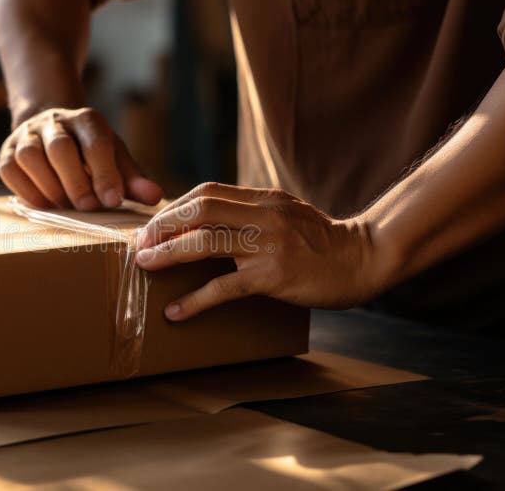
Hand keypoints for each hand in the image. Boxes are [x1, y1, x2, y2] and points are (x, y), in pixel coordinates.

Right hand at [0, 107, 162, 209]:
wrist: (52, 131)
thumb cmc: (90, 152)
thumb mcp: (115, 158)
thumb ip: (133, 178)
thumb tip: (154, 197)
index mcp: (86, 120)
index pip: (96, 142)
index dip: (105, 173)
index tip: (113, 201)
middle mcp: (54, 122)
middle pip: (60, 148)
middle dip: (75, 182)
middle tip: (88, 208)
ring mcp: (26, 135)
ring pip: (30, 157)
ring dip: (50, 188)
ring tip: (67, 207)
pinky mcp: (7, 152)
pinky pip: (10, 171)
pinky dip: (28, 192)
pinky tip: (46, 205)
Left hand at [135, 182, 384, 319]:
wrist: (363, 258)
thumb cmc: (320, 241)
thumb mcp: (285, 213)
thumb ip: (251, 212)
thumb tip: (206, 223)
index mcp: (262, 198)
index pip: (206, 192)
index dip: (174, 208)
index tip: (153, 225)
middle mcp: (263, 214)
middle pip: (200, 208)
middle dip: (163, 225)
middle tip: (141, 243)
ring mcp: (268, 244)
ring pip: (206, 241)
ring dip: (169, 253)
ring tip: (145, 265)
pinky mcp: (273, 276)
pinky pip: (224, 287)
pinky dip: (195, 299)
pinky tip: (175, 311)